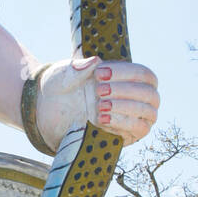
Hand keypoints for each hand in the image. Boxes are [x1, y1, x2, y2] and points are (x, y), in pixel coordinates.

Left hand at [37, 56, 158, 150]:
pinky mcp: (126, 136)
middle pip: (150, 93)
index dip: (125, 72)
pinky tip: (102, 119)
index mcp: (126, 77)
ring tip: (100, 106)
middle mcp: (134, 97)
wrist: (46, 113)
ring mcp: (132, 117)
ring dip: (126, 107)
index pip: (143, 74)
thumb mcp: (64, 75)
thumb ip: (77, 68)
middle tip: (99, 90)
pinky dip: (122, 123)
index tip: (99, 73)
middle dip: (126, 90)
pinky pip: (138, 130)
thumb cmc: (60, 89)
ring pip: (149, 113)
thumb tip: (94, 60)